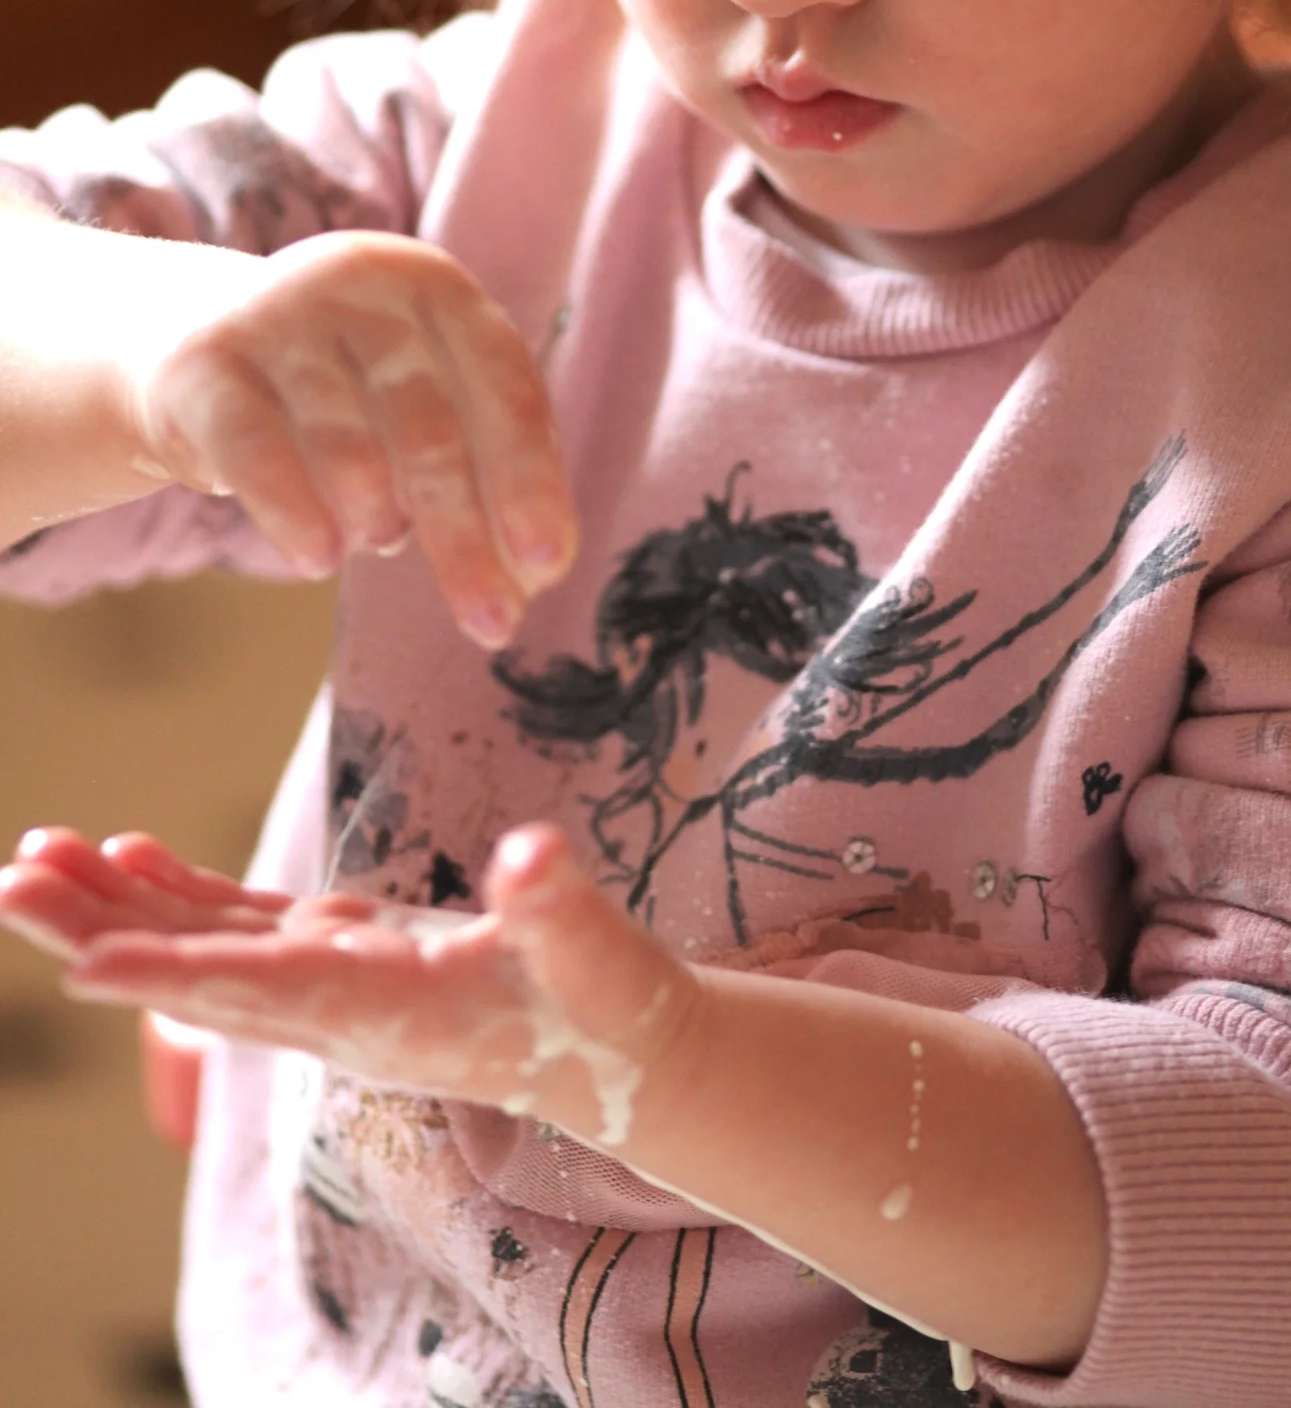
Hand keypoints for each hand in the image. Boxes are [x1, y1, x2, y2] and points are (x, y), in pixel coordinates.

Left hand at [0, 825, 699, 1151]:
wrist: (615, 1055)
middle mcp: (335, 1007)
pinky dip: (180, 893)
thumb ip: (561, 910)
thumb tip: (534, 855)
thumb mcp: (597, 958)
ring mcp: (330, 982)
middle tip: (14, 882)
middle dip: (102, 931)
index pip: (263, 991)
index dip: (173, 972)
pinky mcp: (342, 954)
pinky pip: (240, 926)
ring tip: (39, 855)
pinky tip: (128, 850)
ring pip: (202, 947)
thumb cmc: (609, 1009)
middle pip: (198, 975)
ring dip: (118, 907)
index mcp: (386, 1010)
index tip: (83, 961)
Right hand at [129, 232, 575, 643]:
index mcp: (440, 290)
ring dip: (377, 522)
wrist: (199, 347)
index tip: (548, 568)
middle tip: (491, 624)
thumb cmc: (348, 393)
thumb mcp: (427, 412)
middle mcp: (364, 285)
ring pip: (349, 449)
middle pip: (430, 431)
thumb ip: (484, 480)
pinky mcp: (205, 359)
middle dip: (463, 539)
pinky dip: (296, 517)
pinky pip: (257, 454)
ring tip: (375, 538)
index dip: (531, 481)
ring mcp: (280, 314)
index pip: (506, 390)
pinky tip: (320, 557)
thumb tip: (530, 584)